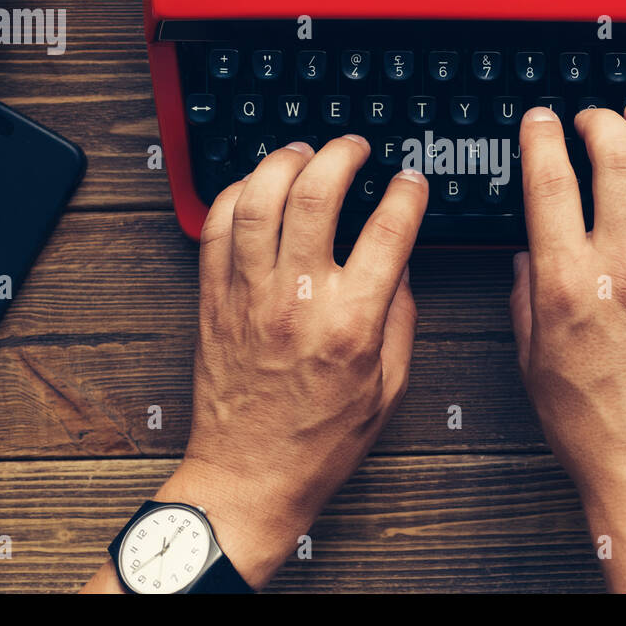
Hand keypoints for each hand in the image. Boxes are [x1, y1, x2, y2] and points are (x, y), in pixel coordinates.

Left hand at [159, 137, 427, 588]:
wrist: (249, 477)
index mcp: (350, 323)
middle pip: (316, 195)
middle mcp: (297, 300)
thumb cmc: (318, 442)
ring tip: (304, 153)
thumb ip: (399, 319)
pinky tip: (257, 187)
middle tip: (355, 149)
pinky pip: (216, 228)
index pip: (388, 231)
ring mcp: (249, 295)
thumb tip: (399, 264)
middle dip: (342, 155)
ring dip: (285, 161)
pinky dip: (237, 194)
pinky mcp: (214, 300)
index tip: (411, 182)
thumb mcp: (389, 388)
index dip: (407, 194)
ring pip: (259, 199)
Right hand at [509, 101, 625, 592]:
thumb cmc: (592, 424)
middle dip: (601, 121)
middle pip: (618, 160)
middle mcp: (624, 267)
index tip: (540, 121)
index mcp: (568, 282)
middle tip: (591, 116)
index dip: (542, 137)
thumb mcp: (531, 358)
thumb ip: (525, 295)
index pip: (550, 182)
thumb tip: (529, 252)